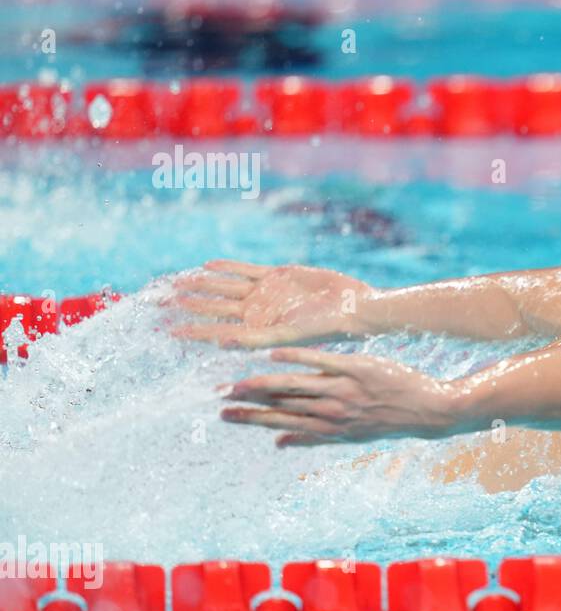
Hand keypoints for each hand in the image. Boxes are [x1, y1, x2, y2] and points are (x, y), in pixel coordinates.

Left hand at [172, 260, 374, 348]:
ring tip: (175, 283)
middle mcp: (257, 312)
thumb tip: (222, 344)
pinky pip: (245, 271)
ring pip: (224, 288)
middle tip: (158, 303)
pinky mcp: (277, 276)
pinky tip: (207, 265)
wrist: (352, 306)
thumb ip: (255, 338)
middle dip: (186, 306)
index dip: (191, 330)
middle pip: (213, 308)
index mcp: (257, 329)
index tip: (165, 330)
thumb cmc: (325, 329)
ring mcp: (265, 293)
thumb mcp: (287, 335)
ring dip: (200, 285)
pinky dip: (227, 268)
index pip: (215, 330)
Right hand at [220, 348, 461, 445]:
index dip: (253, 420)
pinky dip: (297, 358)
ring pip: (296, 387)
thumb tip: (278, 444)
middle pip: (283, 407)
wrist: (428, 410)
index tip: (225, 416)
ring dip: (264, 385)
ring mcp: (344, 390)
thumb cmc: (387, 421)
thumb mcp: (350, 437)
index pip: (282, 424)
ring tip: (237, 382)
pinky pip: (322, 361)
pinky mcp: (357, 369)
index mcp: (329, 429)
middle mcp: (333, 412)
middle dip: (249, 405)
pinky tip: (274, 354)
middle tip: (219, 400)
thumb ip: (313, 438)